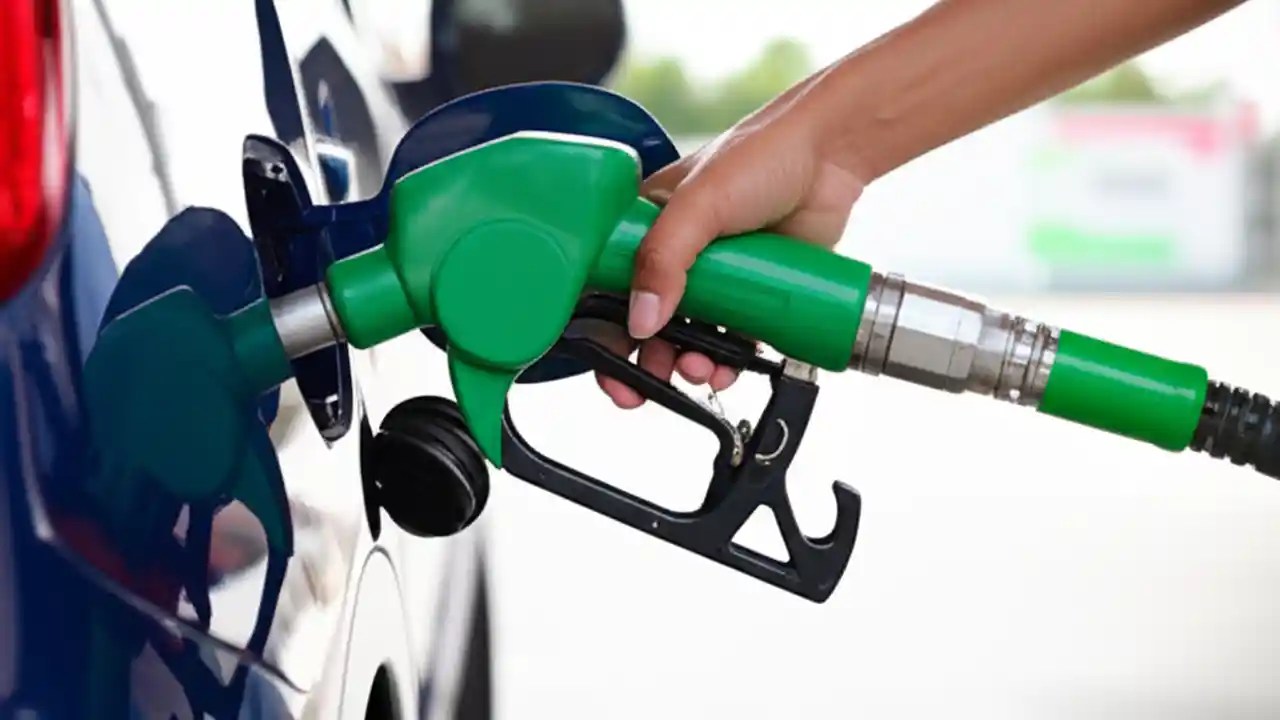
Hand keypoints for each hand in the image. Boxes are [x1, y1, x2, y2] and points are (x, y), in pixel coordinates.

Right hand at [592, 90, 866, 407]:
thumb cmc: (762, 154)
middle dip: (647, 358)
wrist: (832, 155)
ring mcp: (715, 276)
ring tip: (700, 369)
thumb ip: (663, 260)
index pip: (607, 283)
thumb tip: (640, 321)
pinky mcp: (753, 293)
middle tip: (651, 382)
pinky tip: (728, 368)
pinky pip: (731, 340)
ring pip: (688, 337)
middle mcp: (677, 253)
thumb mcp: (699, 204)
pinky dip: (725, 362)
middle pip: (646, 322)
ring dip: (687, 364)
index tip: (607, 362)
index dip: (602, 327)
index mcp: (646, 223)